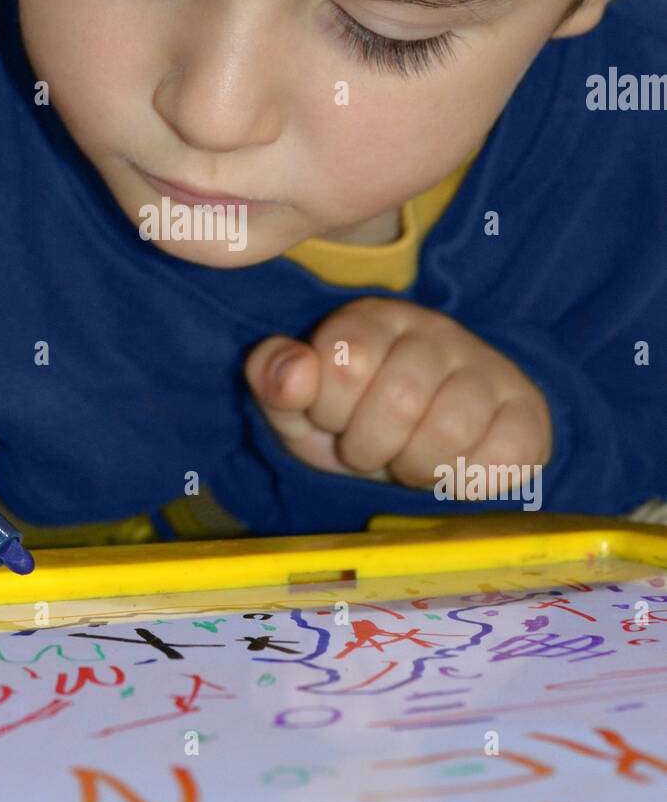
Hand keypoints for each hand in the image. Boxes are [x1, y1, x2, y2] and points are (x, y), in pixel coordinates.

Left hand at [244, 296, 551, 489]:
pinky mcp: (525, 411)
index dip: (330, 409)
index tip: (333, 419)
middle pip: (400, 400)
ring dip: (416, 467)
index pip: (345, 359)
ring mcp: (486, 368)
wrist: (423, 448)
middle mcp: (434, 332)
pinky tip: (450, 468)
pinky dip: (465, 481)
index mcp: (371, 320)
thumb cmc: (353, 422)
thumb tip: (294, 374)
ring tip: (408, 459)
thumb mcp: (299, 409)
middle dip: (370, 447)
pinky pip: (501, 457)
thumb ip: (275, 381)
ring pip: (450, 431)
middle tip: (371, 449)